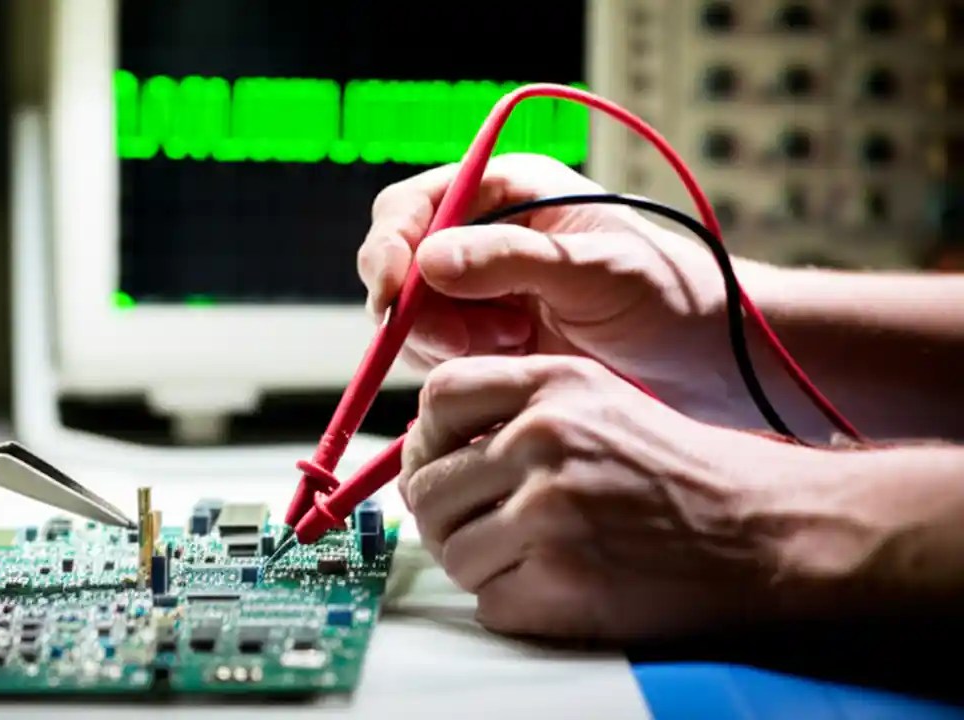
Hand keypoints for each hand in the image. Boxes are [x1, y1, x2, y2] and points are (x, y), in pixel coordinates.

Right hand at [357, 153, 773, 425]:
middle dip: (418, 306)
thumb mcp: (594, 271)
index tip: (392, 293)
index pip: (413, 205)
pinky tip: (515, 358)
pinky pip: (437, 351)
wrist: (704, 362)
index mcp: (508, 191)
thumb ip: (511, 259)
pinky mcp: (488, 339)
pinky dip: (460, 362)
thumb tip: (429, 259)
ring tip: (515, 344)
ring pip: (414, 315)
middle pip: (400, 263)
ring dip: (446, 339)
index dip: (390, 245)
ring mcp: (484, 289)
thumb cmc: (670, 297)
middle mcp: (486, 233)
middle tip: (467, 340)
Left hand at [398, 354, 838, 641]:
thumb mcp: (599, 400)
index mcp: (553, 384)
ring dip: (480, 566)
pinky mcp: (563, 578)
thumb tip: (430, 446)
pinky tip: (556, 588)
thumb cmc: (678, 469)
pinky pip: (488, 602)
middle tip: (483, 530)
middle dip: (447, 517)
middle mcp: (545, 438)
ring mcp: (551, 510)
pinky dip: (513, 605)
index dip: (425, 441)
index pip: (437, 398)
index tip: (440, 466)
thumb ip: (518, 408)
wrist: (762, 527)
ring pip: (452, 551)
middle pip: (429, 486)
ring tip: (531, 560)